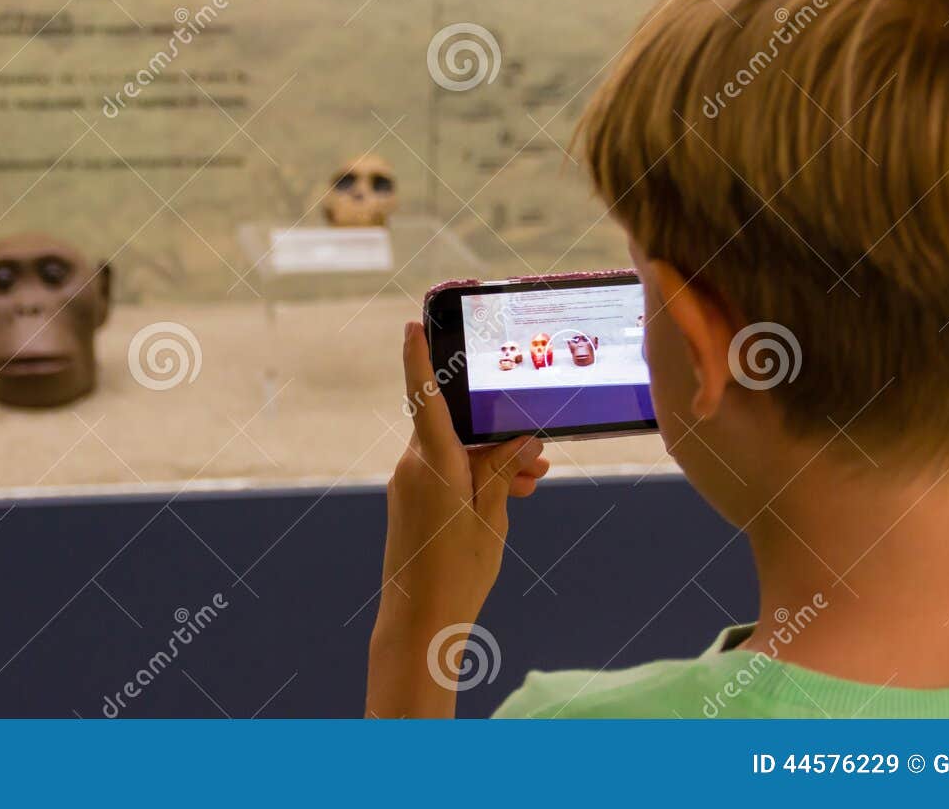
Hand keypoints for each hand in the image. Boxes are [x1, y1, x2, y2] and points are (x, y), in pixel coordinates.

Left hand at [365, 321, 548, 716]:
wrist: (418, 623)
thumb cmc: (457, 573)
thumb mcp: (492, 517)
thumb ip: (502, 472)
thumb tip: (518, 440)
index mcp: (433, 465)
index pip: (424, 398)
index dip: (419, 358)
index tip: (413, 324)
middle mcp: (413, 467)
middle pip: (456, 428)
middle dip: (497, 435)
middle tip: (539, 455)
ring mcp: (409, 484)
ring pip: (455, 453)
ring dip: (491, 461)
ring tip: (532, 481)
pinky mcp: (411, 501)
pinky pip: (445, 473)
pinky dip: (474, 476)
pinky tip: (508, 494)